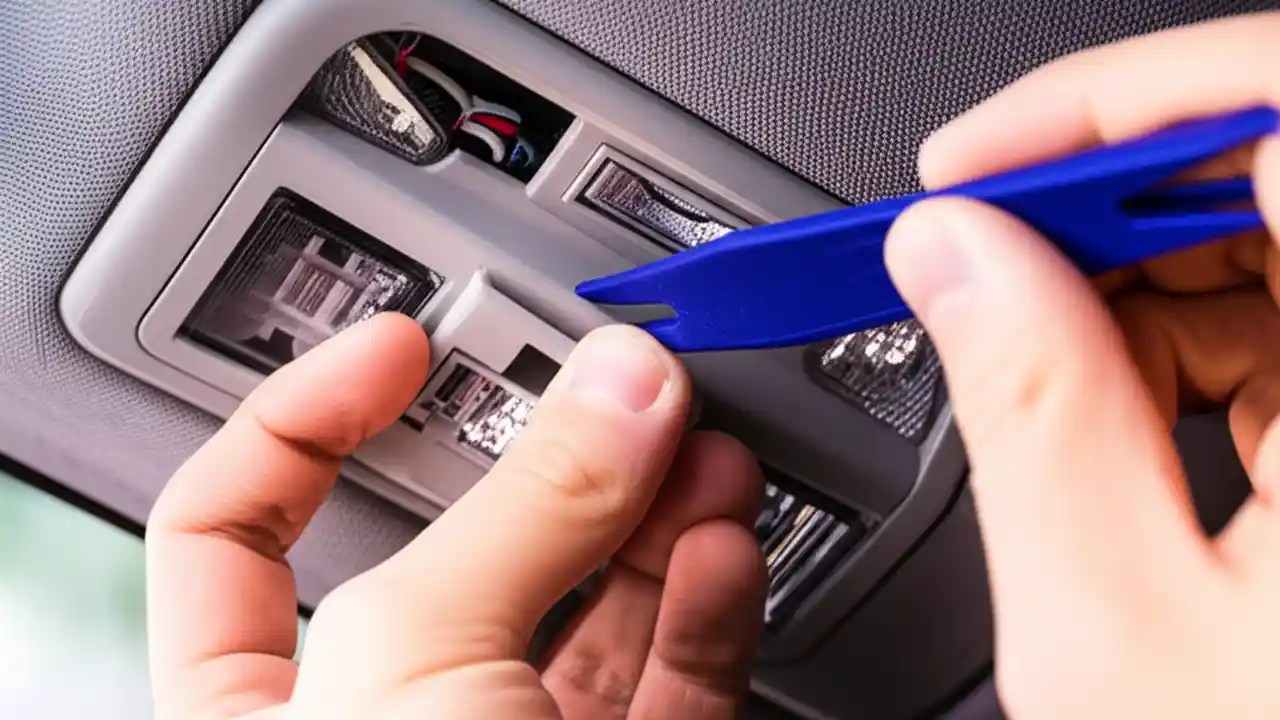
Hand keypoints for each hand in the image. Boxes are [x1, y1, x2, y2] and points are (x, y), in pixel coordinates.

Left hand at [145, 315, 765, 718]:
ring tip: (700, 446)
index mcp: (262, 704)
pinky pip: (668, 679)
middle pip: (463, 550)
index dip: (301, 415)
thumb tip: (620, 388)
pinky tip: (723, 541)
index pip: (230, 531)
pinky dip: (704, 605)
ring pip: (583, 612)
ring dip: (653, 517)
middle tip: (617, 384)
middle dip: (550, 460)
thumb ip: (525, 512)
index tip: (391, 343)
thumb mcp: (424, 655)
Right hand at [884, 13, 1279, 718]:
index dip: (1108, 109)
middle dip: (1096, 207)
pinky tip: (1125, 426)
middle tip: (971, 268)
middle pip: (1275, 170)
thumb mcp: (1114, 631)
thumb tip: (948, 264)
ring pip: (1277, 247)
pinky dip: (1187, 349)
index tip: (971, 169)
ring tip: (1039, 378)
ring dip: (1133, 290)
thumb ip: (1025, 414)